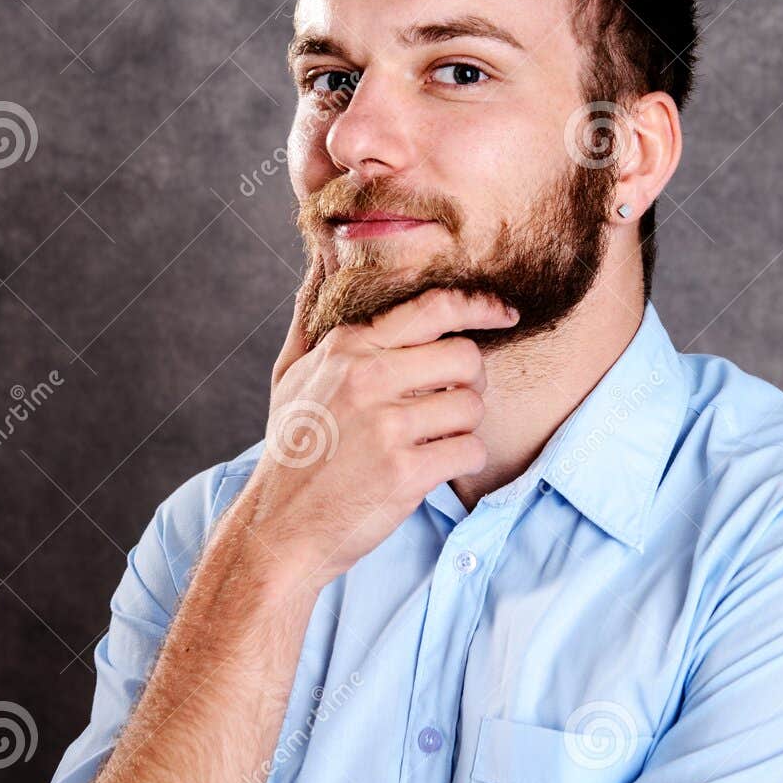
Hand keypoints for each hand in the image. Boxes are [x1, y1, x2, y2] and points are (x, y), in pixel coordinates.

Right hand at [240, 279, 518, 588]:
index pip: (434, 309)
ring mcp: (386, 426)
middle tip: (453, 400)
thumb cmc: (292, 448)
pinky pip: (469, 451)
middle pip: (466, 356)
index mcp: (348, 348)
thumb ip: (311, 316)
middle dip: (471, 380)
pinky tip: (435, 467)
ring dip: (464, 426)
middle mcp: (367, 378)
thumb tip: (322, 255)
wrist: (278, 526)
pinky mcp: (404, 472)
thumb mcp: (291, 374)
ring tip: (433, 439)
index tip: (505, 313)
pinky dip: (462, 461)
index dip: (480, 305)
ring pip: (472, 406)